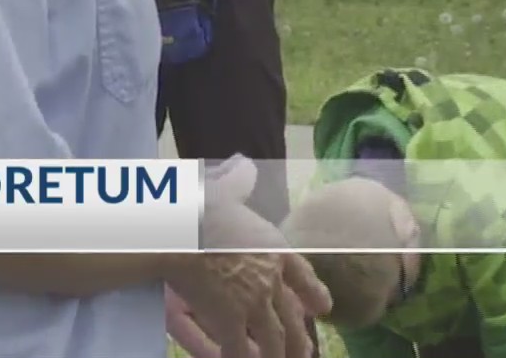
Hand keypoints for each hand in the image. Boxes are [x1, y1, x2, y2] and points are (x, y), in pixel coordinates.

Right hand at [167, 156, 330, 357]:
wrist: (181, 231)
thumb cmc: (199, 208)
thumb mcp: (224, 190)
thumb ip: (237, 182)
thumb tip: (244, 165)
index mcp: (273, 248)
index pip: (302, 274)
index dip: (314, 293)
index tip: (324, 307)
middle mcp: (271, 278)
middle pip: (291, 316)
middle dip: (300, 340)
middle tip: (306, 354)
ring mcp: (254, 302)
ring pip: (274, 340)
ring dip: (279, 357)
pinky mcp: (231, 320)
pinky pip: (242, 350)